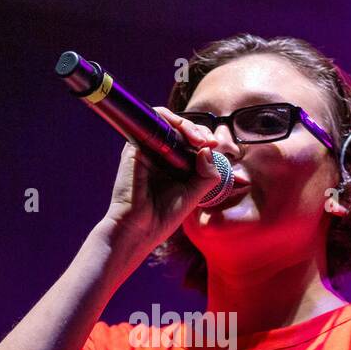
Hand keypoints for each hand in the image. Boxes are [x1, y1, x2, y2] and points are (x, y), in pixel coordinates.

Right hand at [101, 105, 224, 253]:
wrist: (139, 229)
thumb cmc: (163, 217)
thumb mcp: (195, 195)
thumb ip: (208, 174)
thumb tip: (208, 148)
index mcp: (173, 165)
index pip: (190, 141)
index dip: (204, 139)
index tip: (216, 147)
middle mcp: (159, 154)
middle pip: (180, 128)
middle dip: (199, 131)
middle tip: (210, 143)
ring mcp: (147, 149)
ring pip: (168, 121)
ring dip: (188, 125)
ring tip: (199, 140)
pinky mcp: (135, 147)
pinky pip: (152, 120)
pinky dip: (170, 120)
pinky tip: (185, 136)